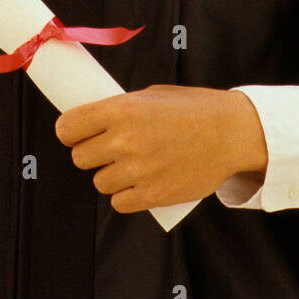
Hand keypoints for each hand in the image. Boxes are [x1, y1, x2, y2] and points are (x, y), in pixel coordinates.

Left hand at [54, 84, 267, 212]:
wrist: (230, 133)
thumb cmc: (192, 109)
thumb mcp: (151, 96)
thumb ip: (119, 110)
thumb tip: (91, 121)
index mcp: (120, 110)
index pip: (68, 128)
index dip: (70, 131)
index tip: (76, 133)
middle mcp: (124, 141)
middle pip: (79, 158)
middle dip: (92, 153)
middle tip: (110, 148)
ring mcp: (138, 171)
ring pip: (99, 182)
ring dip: (111, 175)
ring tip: (132, 164)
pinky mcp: (152, 196)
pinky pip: (119, 203)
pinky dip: (126, 195)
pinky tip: (141, 182)